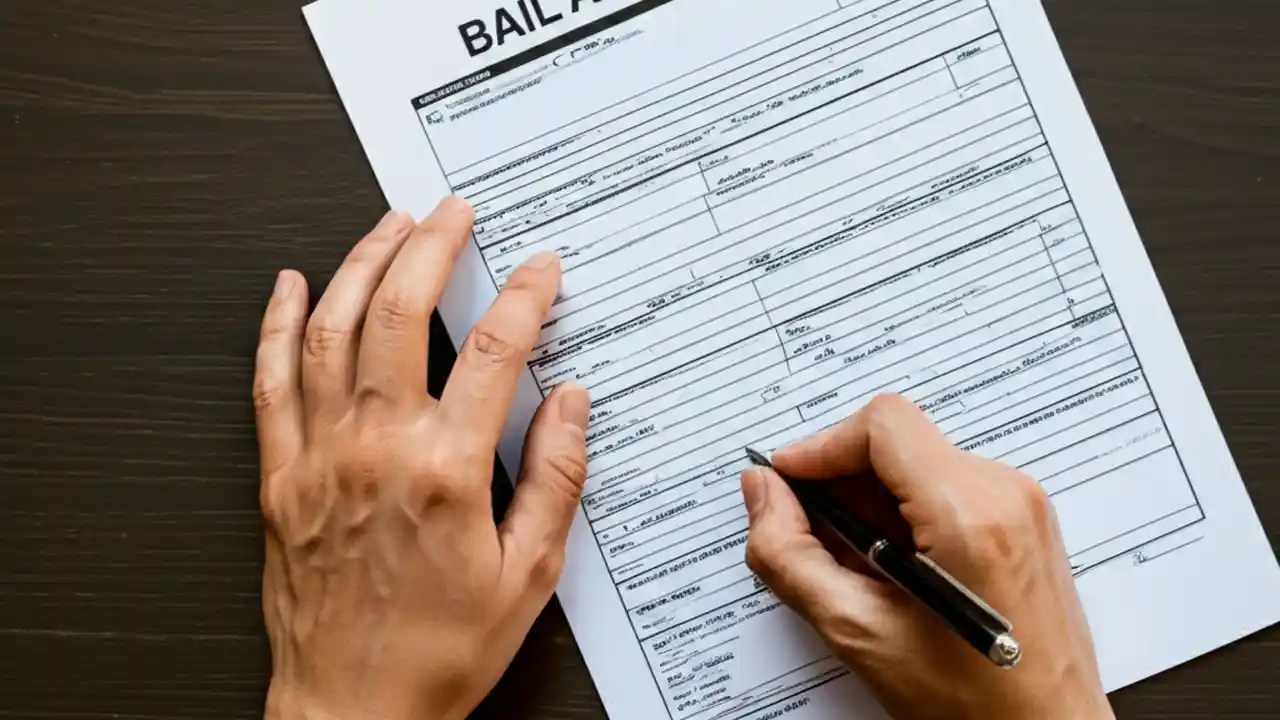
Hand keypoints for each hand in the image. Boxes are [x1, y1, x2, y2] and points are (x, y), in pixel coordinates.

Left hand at [253, 198, 589, 719]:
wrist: (351, 711)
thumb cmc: (439, 653)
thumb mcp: (529, 576)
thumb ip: (555, 480)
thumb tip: (572, 405)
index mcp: (447, 471)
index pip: (497, 351)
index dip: (525, 296)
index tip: (540, 270)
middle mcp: (377, 449)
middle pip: (404, 312)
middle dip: (432, 245)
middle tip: (453, 212)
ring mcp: (320, 457)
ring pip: (334, 329)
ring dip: (362, 263)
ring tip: (388, 224)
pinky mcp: (279, 477)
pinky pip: (270, 380)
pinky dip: (278, 323)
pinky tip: (293, 285)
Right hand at [741, 394, 1114, 719]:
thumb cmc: (975, 704)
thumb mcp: (859, 632)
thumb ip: (790, 555)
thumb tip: (763, 494)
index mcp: (969, 515)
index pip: (882, 425)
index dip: (821, 447)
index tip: (787, 481)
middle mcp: (1005, 495)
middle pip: (896, 442)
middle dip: (841, 481)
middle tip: (811, 535)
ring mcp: (1020, 505)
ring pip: (917, 463)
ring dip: (870, 502)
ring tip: (857, 567)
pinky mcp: (1022, 519)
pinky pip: (945, 486)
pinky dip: (903, 514)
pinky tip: (892, 569)